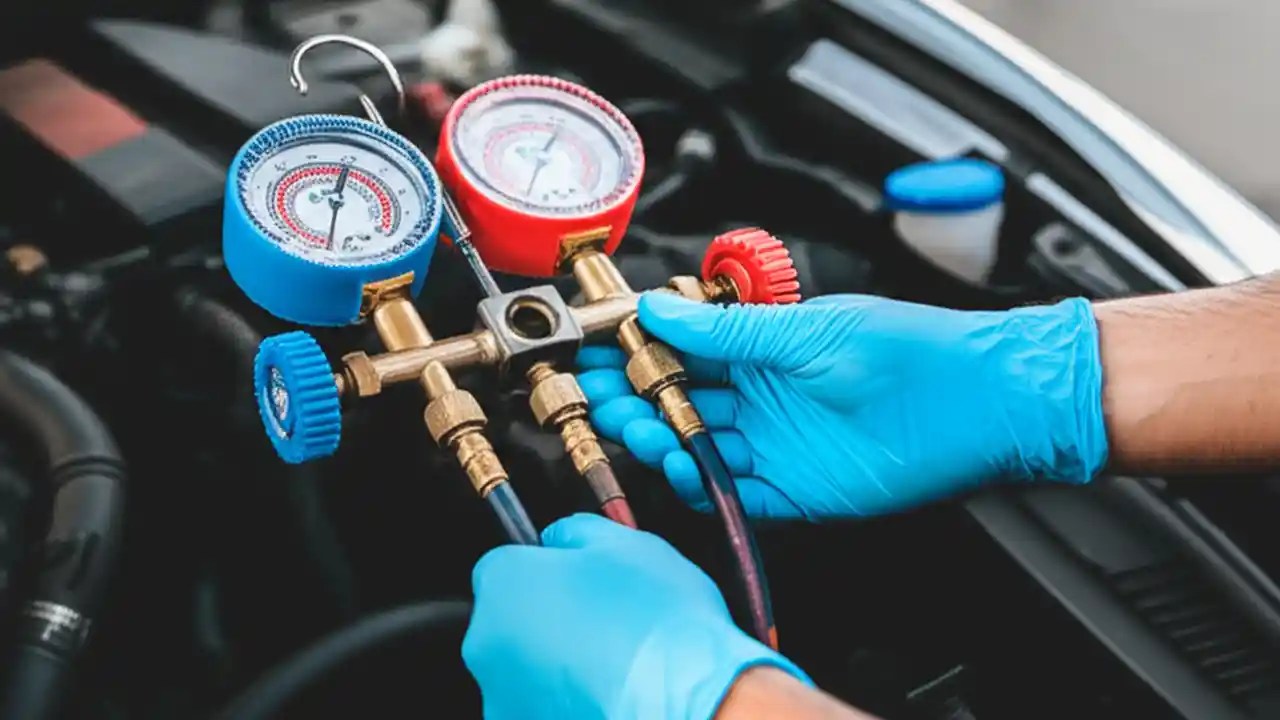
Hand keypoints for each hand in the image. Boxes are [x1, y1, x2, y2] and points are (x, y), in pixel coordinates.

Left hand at [463, 514, 806, 719]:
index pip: (506, 563)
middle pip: (511, 616)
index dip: (547, 567)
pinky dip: (564, 695)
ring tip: (613, 657)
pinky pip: (538, 700)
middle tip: (601, 616)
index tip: (574, 576)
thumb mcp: (624, 543)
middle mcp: (487, 643)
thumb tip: (561, 538)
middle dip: (548, 614)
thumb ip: (574, 531)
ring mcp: (502, 695)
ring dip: (555, 658)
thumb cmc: (660, 629)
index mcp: (504, 585)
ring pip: (524, 664)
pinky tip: (607, 688)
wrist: (691, 703)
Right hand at [577, 293, 1106, 518]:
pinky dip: (706, 487)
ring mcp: (777, 445)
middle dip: (638, 401)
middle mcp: (763, 398)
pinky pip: (737, 494)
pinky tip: (683, 471)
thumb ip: (728, 332)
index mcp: (763, 350)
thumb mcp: (805, 330)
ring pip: (700, 448)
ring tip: (641, 433)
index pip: (683, 352)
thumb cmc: (905, 350)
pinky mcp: (796, 489)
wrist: (974, 402)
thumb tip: (660, 308)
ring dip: (664, 441)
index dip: (637, 354)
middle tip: (605, 399)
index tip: (597, 354)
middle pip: (681, 404)